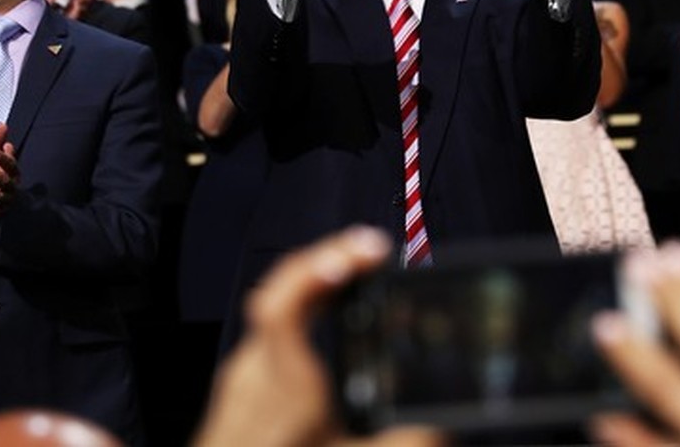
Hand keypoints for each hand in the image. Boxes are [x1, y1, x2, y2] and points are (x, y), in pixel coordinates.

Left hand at [193, 226, 445, 446]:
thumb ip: (403, 445)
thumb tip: (441, 433)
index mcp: (280, 386)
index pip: (285, 300)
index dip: (322, 264)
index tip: (364, 252)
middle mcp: (252, 373)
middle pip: (283, 293)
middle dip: (330, 264)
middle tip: (371, 253)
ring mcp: (240, 382)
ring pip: (274, 312)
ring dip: (314, 287)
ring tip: (353, 275)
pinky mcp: (238, 396)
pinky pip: (270, 335)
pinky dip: (302, 314)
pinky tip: (324, 322)